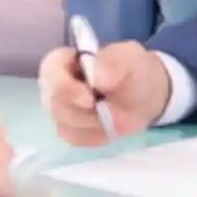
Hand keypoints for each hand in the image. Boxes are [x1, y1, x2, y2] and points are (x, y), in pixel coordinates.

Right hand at [39, 42, 171, 146]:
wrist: (146, 96)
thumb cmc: (133, 70)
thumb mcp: (130, 58)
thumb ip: (115, 63)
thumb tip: (98, 78)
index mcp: (66, 60)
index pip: (50, 69)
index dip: (63, 85)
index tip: (89, 99)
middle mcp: (56, 85)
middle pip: (53, 101)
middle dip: (81, 111)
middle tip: (107, 112)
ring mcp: (61, 110)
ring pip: (64, 123)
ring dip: (93, 123)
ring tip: (113, 114)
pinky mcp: (70, 130)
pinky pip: (76, 138)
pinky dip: (96, 135)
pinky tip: (109, 126)